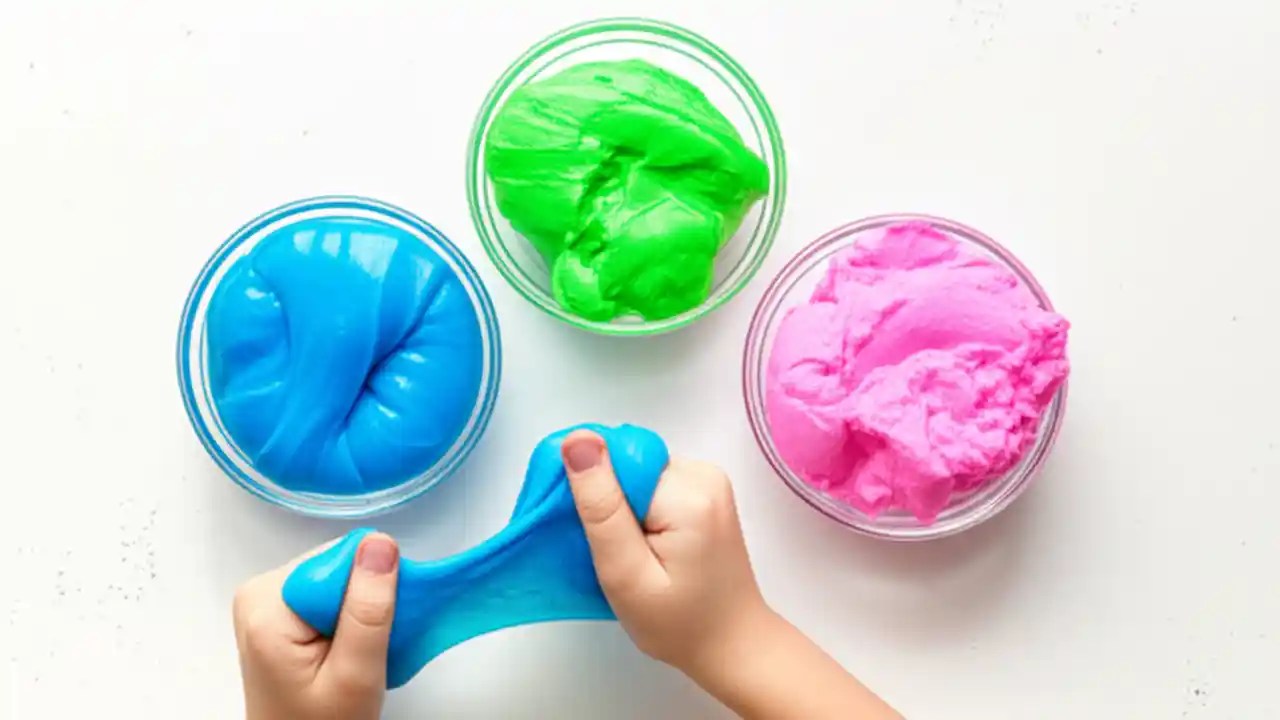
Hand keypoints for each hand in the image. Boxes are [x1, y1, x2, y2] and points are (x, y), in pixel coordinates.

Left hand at [232, 533, 399, 719]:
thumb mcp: (356, 674)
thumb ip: (368, 610)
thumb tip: (379, 542)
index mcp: (267, 607)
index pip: (338, 562)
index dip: (371, 589)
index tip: (379, 629)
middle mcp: (258, 593)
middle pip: (336, 566)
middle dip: (363, 601)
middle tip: (367, 648)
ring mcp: (265, 600)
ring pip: (336, 577)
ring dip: (357, 609)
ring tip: (356, 652)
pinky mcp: (277, 608)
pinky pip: (326, 590)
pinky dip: (345, 615)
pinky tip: (346, 647)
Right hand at [560, 430, 765, 673]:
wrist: (732, 645)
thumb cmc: (679, 623)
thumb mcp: (626, 573)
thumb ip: (601, 506)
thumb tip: (578, 439)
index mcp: (689, 493)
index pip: (617, 463)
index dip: (593, 494)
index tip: (589, 535)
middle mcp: (703, 474)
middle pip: (628, 465)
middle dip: (608, 502)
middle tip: (609, 552)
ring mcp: (708, 480)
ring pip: (637, 474)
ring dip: (622, 508)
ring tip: (627, 553)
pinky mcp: (704, 491)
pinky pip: (653, 483)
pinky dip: (639, 509)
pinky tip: (643, 545)